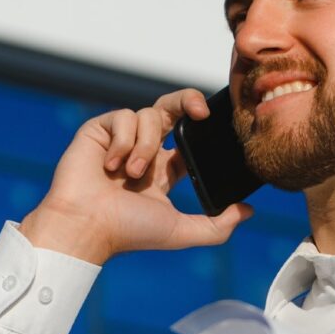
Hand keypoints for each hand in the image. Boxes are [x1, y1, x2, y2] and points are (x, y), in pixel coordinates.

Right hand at [19, 88, 252, 263]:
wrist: (86, 226)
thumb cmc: (127, 232)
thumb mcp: (180, 231)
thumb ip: (217, 225)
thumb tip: (248, 211)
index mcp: (163, 171)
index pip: (188, 138)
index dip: (201, 128)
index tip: (211, 125)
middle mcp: (144, 151)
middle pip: (172, 108)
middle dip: (188, 101)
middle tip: (199, 111)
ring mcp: (121, 139)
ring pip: (150, 115)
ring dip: (146, 145)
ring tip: (132, 174)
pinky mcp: (99, 131)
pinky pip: (123, 117)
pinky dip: (123, 141)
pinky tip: (110, 165)